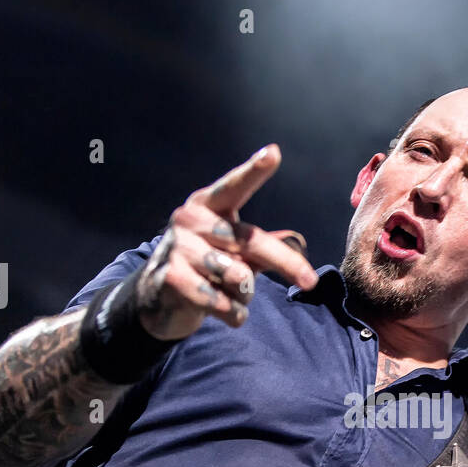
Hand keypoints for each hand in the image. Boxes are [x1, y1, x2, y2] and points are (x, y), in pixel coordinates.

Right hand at [135, 143, 318, 339]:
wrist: (157, 298)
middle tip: (310, 281)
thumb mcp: (234, 251)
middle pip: (251, 241)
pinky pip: (221, 301)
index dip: (253, 171)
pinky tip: (220, 310)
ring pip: (238, 277)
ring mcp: (178, 247)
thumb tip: (295, 246)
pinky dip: (231, 313)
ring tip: (229, 294)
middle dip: (285, 264)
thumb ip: (261, 247)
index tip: (273, 153)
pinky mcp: (170, 277)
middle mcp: (190, 219)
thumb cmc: (207, 266)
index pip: (234, 186)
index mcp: (208, 204)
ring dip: (244, 295)